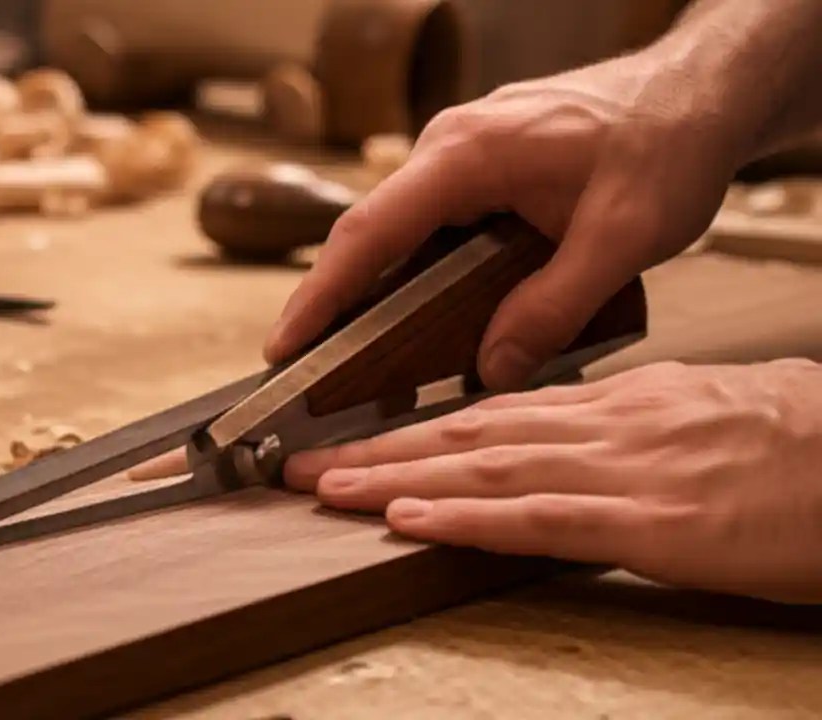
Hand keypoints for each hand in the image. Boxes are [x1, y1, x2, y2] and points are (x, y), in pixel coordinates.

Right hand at [264, 48, 744, 389]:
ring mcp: (461, 156)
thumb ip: (554, 307)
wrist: (700, 91)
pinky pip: (432, 227)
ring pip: (403, 235)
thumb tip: (493, 369)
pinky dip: (423, 274)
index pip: (369, 232)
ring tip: (374, 362)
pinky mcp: (480, 169)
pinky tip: (434, 317)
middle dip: (341, 308)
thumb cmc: (667, 141)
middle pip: (372, 238)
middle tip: (318, 375)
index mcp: (467, 155)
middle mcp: (449, 148)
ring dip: (387, 294)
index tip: (284, 346)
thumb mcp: (623, 237)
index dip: (321, 295)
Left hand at [283, 359, 821, 603]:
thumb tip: (569, 435)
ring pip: (483, 469)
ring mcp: (622, 471)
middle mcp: (603, 428)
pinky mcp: (651, 520)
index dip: (416, 427)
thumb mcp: (700, 417)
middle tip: (303, 463)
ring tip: (325, 488)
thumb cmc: (801, 444)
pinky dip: (464, 517)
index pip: (493, 413)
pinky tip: (409, 517)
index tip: (357, 437)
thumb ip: (628, 427)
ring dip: (394, 477)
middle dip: (376, 447)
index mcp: (616, 407)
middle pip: (467, 435)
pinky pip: (538, 518)